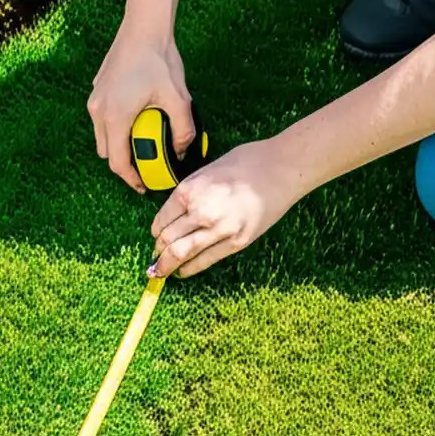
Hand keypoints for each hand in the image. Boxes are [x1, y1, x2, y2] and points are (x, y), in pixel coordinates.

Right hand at [87, 26, 195, 192]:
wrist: (143, 27)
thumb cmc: (159, 60)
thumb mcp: (178, 98)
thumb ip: (183, 130)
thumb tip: (182, 150)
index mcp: (116, 117)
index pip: (117, 162)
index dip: (131, 179)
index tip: (144, 184)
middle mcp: (99, 111)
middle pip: (107, 153)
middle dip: (125, 164)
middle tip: (147, 166)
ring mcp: (95, 99)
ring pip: (102, 136)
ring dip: (119, 145)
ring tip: (144, 142)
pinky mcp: (98, 89)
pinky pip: (102, 119)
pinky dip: (116, 127)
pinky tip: (138, 117)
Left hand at [149, 138, 307, 277]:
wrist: (280, 169)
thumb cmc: (246, 163)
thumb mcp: (206, 171)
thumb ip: (190, 193)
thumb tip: (174, 215)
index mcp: (189, 191)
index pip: (161, 220)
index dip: (155, 232)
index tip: (155, 236)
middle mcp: (200, 211)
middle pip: (167, 240)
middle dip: (158, 252)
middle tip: (154, 258)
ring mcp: (219, 229)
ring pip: (182, 254)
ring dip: (166, 266)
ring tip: (159, 272)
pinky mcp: (237, 242)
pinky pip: (206, 260)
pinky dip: (189, 269)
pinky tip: (182, 272)